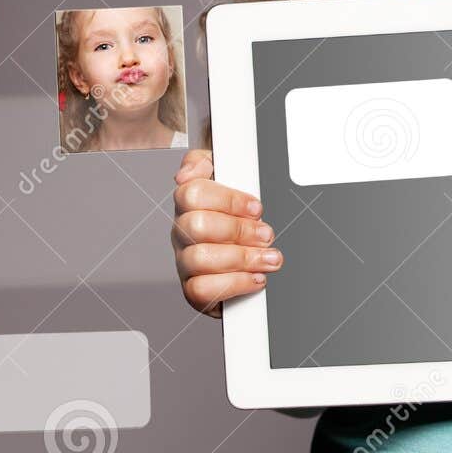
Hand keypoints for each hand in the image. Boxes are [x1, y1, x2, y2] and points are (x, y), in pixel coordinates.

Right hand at [171, 149, 282, 317]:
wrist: (245, 248)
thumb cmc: (235, 211)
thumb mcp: (228, 174)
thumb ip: (209, 161)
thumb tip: (188, 171)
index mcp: (189, 203)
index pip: (192, 192)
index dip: (228, 200)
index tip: (256, 207)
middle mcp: (183, 232)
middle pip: (196, 225)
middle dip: (239, 230)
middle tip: (266, 234)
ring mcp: (185, 261)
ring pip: (199, 258)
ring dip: (242, 258)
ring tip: (269, 258)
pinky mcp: (194, 290)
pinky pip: (201, 291)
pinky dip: (234, 284)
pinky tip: (256, 278)